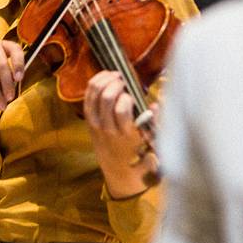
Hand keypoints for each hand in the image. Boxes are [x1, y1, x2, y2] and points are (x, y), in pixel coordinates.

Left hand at [83, 70, 156, 197]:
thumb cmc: (136, 150)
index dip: (126, 98)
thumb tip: (155, 104)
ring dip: (104, 80)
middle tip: (123, 80)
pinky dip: (94, 84)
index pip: (121, 110)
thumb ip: (153, 122)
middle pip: (106, 98)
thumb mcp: (148, 140)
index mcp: (125, 134)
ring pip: (94, 95)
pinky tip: (103, 77)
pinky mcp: (88, 119)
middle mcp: (107, 128)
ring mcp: (95, 123)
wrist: (116, 167)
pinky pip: (87, 97)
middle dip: (115, 84)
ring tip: (114, 75)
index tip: (131, 96)